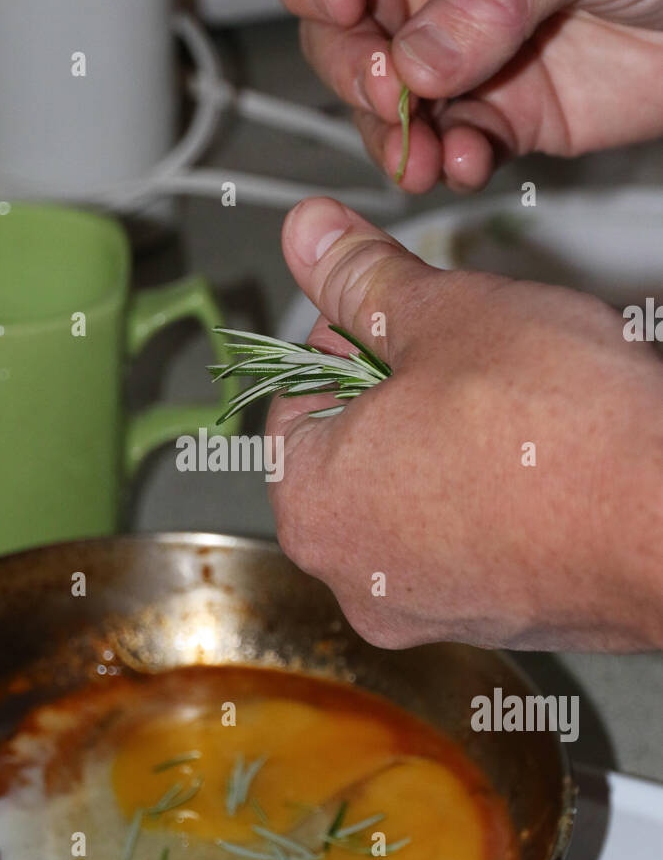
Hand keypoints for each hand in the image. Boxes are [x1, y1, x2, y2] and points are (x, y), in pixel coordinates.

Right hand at [265, 0, 662, 191]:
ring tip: (428, 155)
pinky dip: (446, 166)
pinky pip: (445, 149)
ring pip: (382, 106)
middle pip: (336, 33)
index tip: (342, 10)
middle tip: (394, 96)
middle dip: (353, 72)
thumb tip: (421, 57)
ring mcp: (462, 55)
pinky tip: (469, 164)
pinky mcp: (499, 115)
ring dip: (393, 138)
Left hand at [267, 197, 662, 650]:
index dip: (345, 340)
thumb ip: (363, 279)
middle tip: (461, 352)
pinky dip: (492, 495)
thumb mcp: (445, 317)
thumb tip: (310, 238)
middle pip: (355, 453)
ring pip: (417, 496)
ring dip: (450, 439)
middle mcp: (358, 579)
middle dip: (402, 392)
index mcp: (314, 508)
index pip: (295, 400)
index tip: (391, 317)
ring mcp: (430, 610)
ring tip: (512, 400)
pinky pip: (471, 537)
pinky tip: (540, 455)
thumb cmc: (565, 435)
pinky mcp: (497, 621)